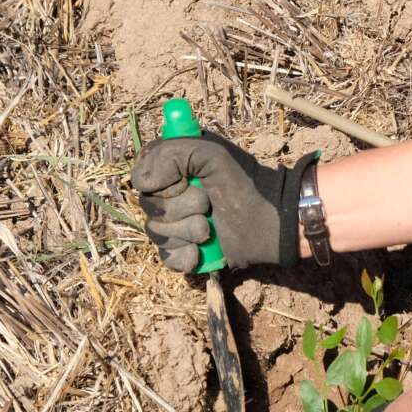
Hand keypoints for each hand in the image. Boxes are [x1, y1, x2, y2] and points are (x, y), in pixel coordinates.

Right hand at [131, 132, 309, 271]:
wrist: (270, 222)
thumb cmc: (244, 182)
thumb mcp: (211, 153)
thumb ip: (172, 154)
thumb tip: (141, 182)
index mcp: (172, 168)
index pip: (140, 176)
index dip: (159, 183)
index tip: (184, 181)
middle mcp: (169, 195)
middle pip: (147, 207)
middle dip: (179, 208)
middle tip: (207, 204)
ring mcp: (176, 224)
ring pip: (156, 233)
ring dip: (186, 231)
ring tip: (210, 228)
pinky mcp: (184, 250)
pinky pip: (166, 257)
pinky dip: (183, 256)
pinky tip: (200, 252)